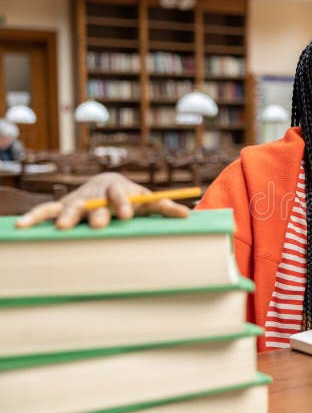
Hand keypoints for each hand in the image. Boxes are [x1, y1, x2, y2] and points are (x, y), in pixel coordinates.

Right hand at [15, 172, 189, 229]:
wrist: (108, 183)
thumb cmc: (132, 197)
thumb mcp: (147, 200)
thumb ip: (164, 206)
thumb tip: (189, 214)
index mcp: (118, 191)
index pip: (122, 195)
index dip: (124, 203)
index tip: (128, 214)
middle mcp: (96, 194)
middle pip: (96, 203)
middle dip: (97, 213)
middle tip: (99, 224)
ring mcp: (78, 200)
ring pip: (71, 207)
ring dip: (68, 217)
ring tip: (65, 228)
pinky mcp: (63, 207)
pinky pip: (46, 211)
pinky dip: (34, 218)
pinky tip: (21, 228)